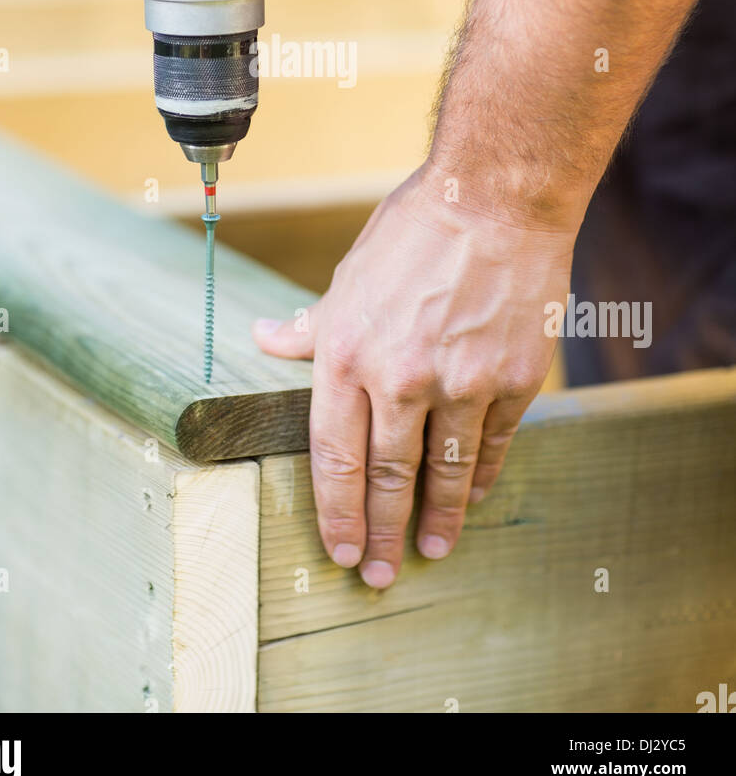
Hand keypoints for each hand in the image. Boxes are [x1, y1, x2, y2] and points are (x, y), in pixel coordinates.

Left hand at [253, 166, 573, 587]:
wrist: (495, 200)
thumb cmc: (413, 231)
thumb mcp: (348, 278)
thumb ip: (311, 325)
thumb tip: (263, 339)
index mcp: (348, 354)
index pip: (335, 456)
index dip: (336, 513)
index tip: (341, 550)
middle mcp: (401, 378)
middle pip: (386, 478)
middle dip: (382, 534)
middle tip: (381, 575)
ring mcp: (463, 383)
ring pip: (444, 473)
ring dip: (437, 520)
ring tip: (431, 552)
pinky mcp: (513, 380)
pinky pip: (494, 445)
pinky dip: (480, 477)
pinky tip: (472, 496)